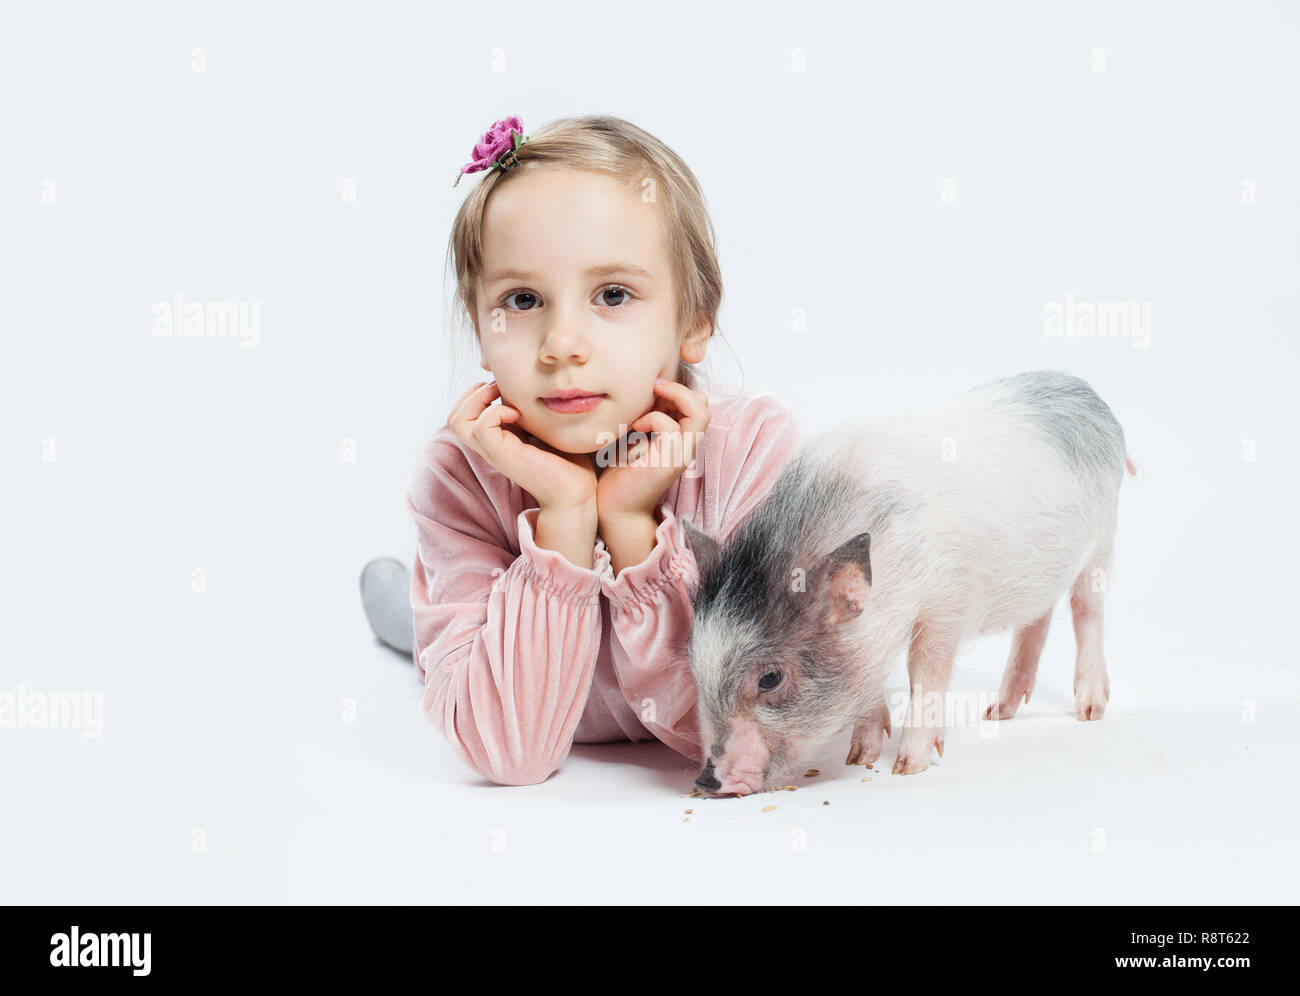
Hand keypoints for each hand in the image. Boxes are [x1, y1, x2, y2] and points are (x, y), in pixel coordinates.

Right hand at [446, 381, 597, 511]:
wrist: (576, 491)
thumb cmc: (566, 459)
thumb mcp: (541, 425)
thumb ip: (526, 409)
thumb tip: (520, 386)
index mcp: (496, 438)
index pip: (464, 413)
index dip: (477, 393)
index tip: (505, 388)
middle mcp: (490, 446)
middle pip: (454, 417)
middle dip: (473, 393)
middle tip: (500, 391)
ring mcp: (494, 452)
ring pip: (458, 422)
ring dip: (479, 400)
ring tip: (507, 401)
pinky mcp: (504, 456)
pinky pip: (481, 428)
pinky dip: (495, 412)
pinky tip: (518, 416)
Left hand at [596, 378, 709, 524]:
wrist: (615, 507)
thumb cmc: (622, 472)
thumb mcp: (638, 436)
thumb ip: (649, 417)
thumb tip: (646, 392)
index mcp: (683, 439)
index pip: (698, 403)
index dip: (678, 391)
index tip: (653, 392)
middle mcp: (687, 446)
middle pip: (704, 404)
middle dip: (678, 389)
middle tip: (653, 389)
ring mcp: (681, 454)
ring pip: (700, 412)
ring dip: (673, 398)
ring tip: (651, 401)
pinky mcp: (668, 460)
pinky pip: (669, 425)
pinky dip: (652, 418)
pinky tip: (636, 427)